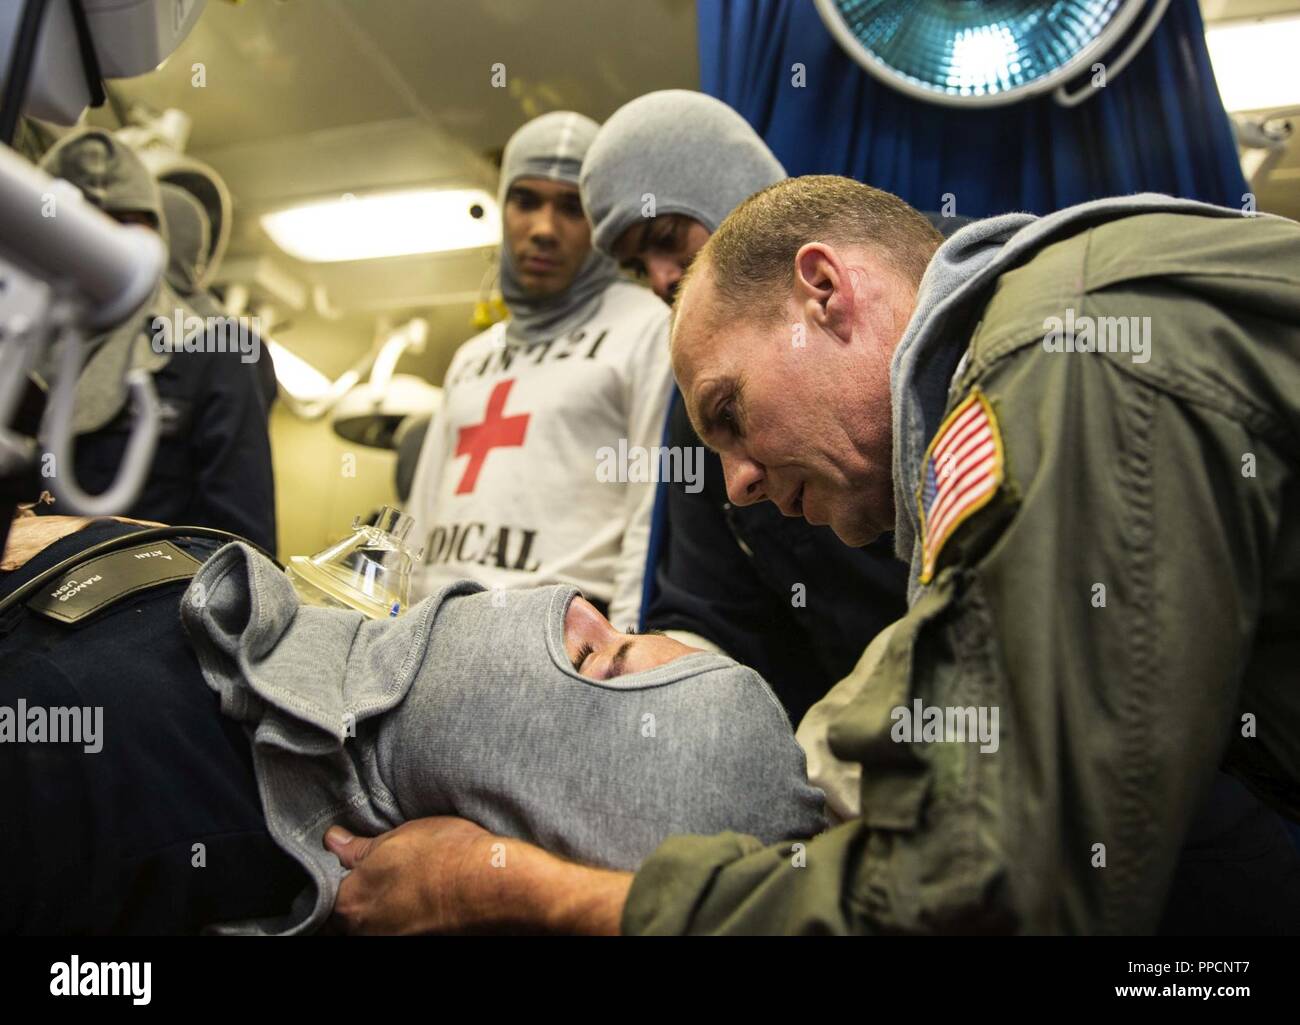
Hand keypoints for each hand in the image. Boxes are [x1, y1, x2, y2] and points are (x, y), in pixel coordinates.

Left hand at [325, 817, 633, 934]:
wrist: (497, 885)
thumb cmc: (448, 856)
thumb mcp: (399, 837)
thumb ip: (360, 847)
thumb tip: (333, 842)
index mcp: (349, 902)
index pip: (325, 891)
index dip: (337, 872)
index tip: (349, 860)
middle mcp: (364, 931)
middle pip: (347, 912)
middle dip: (359, 893)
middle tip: (380, 870)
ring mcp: (393, 939)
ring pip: (374, 923)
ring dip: (383, 904)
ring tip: (406, 882)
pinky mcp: (420, 939)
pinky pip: (399, 927)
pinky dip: (404, 915)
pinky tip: (422, 897)